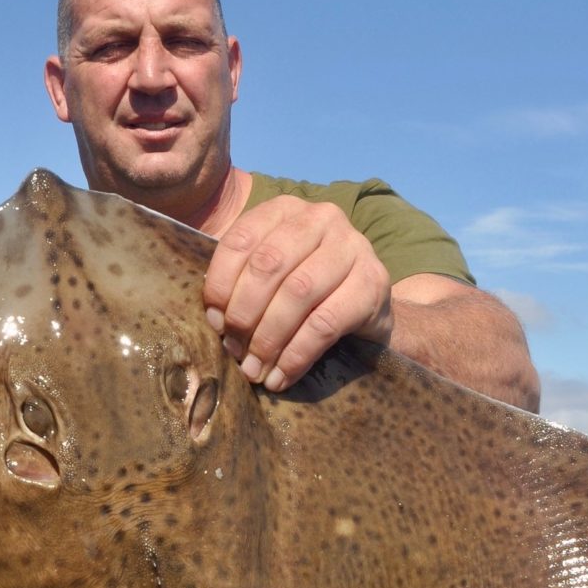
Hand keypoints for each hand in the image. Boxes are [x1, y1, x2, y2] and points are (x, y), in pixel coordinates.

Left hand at [204, 196, 392, 390]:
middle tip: (234, 351)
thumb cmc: (306, 292)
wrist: (368, 306)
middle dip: (244, 315)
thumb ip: (238, 283)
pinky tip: (280, 377)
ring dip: (268, 340)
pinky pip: (325, 324)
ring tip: (254, 370)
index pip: (241, 240)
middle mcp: (321, 218)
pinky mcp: (373, 283)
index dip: (221, 285)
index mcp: (285, 210)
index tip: (214, 323)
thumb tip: (215, 319)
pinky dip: (296, 356)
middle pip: (269, 265)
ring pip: (298, 293)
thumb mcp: (270, 276)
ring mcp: (353, 246)